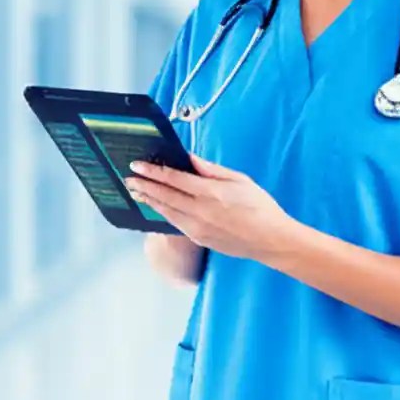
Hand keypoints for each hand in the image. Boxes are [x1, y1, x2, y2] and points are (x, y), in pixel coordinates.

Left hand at [125, 155, 302, 263]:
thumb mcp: (239, 179)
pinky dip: (162, 212)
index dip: (153, 171)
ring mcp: (198, 227)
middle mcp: (200, 211)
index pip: (174, 179)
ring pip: (166, 211)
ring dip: (149, 200)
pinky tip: (156, 207)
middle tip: (128, 178)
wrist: (270, 240)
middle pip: (164, 196)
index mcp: (211, 192)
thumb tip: (189, 159)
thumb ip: (211, 170)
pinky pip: (174, 223)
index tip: (138, 165)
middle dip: (144, 185)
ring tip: (135, 191)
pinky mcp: (199, 239)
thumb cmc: (260, 207)